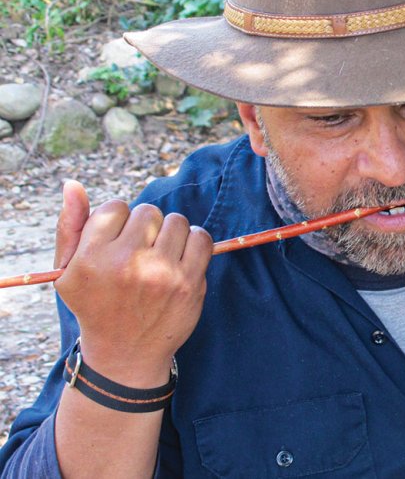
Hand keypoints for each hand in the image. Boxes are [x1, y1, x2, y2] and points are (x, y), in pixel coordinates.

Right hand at [54, 180, 211, 386]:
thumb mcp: (67, 271)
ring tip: (159, 254)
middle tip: (139, 251)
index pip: (115, 208)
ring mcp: (161, 274)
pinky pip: (201, 238)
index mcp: (91, 259)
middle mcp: (126, 264)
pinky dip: (194, 242)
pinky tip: (180, 258)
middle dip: (145, 226)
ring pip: (176, 221)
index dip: (118, 221)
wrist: (125, 354)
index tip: (117, 242)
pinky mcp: (189, 284)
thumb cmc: (95, 304)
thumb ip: (70, 226)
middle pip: (148, 212)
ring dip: (170, 233)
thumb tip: (73, 185)